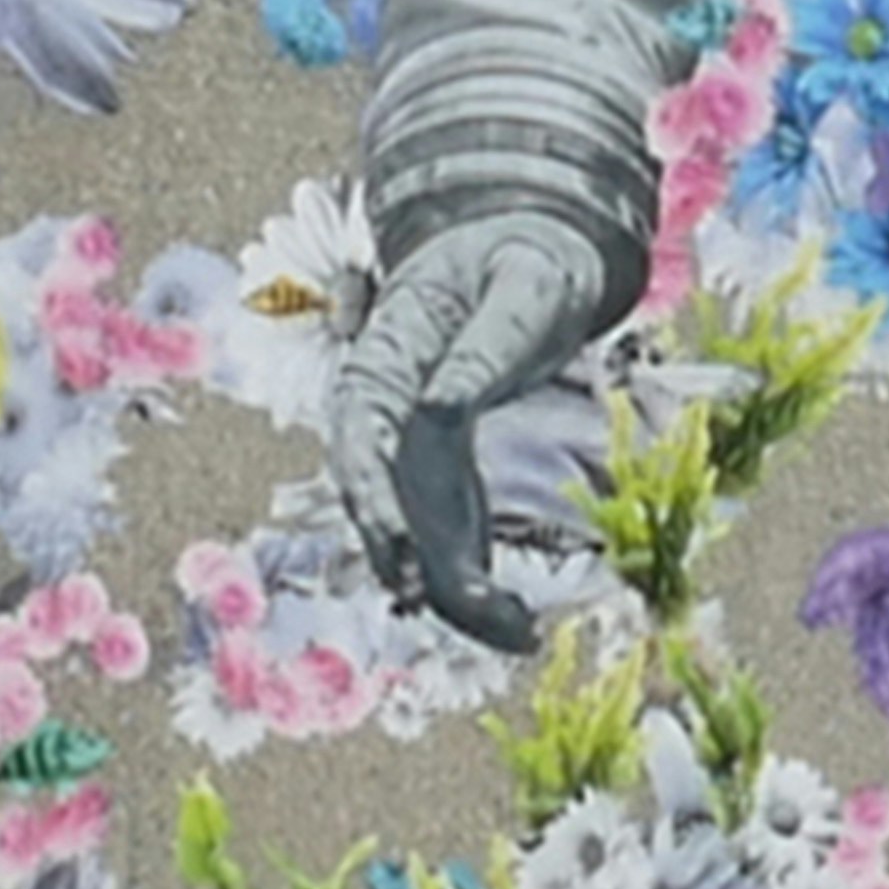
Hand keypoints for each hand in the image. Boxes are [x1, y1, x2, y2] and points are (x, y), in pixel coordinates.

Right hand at [329, 198, 626, 648]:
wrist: (520, 253)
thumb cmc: (525, 260)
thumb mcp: (524, 285)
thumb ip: (486, 344)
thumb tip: (439, 409)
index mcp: (385, 357)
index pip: (363, 440)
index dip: (379, 507)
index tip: (410, 563)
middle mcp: (378, 411)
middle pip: (382, 502)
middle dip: (422, 567)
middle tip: (482, 615)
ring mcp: (404, 449)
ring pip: (411, 533)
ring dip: (454, 592)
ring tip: (519, 635)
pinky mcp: (436, 475)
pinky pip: (442, 535)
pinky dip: (472, 584)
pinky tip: (515, 624)